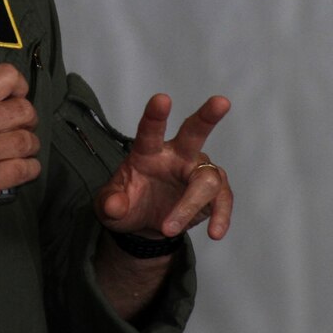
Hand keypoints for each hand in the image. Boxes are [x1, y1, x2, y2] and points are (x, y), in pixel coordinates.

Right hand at [0, 63, 40, 225]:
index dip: (18, 86)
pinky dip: (26, 170)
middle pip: (26, 111)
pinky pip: (28, 168)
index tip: (17, 96)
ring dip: (26, 148)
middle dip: (26, 121)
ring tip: (11, 151)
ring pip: (30, 141)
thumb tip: (5, 97)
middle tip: (16, 129)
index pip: (8, 76)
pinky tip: (14, 168)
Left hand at [94, 94, 232, 241]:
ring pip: (206, 180)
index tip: (162, 99)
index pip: (150, 131)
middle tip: (221, 102)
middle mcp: (177, 155)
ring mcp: (197, 171)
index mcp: (148, 151)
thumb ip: (109, 205)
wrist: (146, 226)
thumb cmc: (128, 205)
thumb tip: (114, 206)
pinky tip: (215, 232)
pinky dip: (220, 216)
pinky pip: (222, 200)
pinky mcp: (214, 191)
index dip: (155, 116)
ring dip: (189, 206)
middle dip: (207, 116)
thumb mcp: (109, 209)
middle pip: (194, 132)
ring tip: (168, 229)